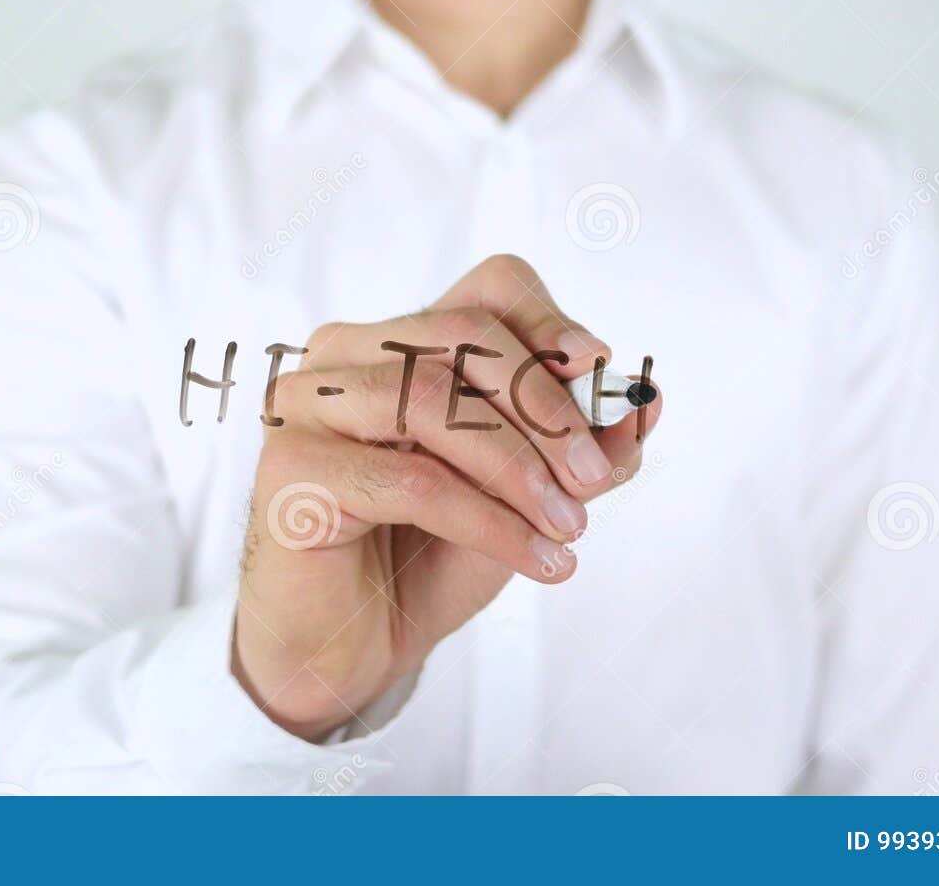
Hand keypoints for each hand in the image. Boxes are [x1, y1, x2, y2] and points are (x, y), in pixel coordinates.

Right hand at [233, 254, 662, 739]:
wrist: (351, 647)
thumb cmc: (428, 558)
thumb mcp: (526, 497)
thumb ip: (583, 449)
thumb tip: (646, 401)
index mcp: (400, 341)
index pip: (487, 290)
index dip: (550, 322)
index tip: (599, 370)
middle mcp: (344, 355)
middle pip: (463, 331)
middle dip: (545, 405)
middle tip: (593, 477)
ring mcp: (308, 404)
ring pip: (432, 400)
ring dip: (520, 467)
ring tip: (568, 527)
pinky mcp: (292, 469)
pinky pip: (413, 480)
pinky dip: (491, 521)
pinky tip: (537, 559)